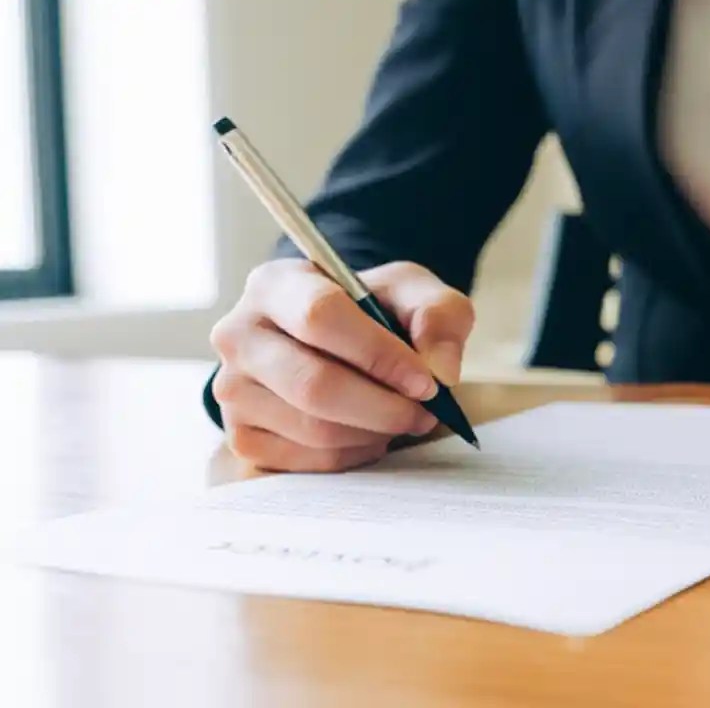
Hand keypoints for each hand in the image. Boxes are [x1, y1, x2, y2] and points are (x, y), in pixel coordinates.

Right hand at [210, 259, 474, 471]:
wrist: (337, 343)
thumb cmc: (373, 312)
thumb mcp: (414, 294)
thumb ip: (438, 315)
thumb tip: (440, 369)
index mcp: (275, 285)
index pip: (321, 317)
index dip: (380, 355)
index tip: (426, 381)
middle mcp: (239, 335)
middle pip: (313, 384)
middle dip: (383, 407)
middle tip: (425, 412)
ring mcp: (232, 390)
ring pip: (314, 428)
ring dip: (374, 433)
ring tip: (403, 417)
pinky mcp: (241, 436)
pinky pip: (307, 461)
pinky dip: (354, 454)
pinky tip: (371, 433)